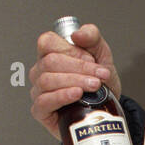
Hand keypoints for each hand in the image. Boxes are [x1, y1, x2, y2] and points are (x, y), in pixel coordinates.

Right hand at [29, 23, 121, 137]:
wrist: (106, 107)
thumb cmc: (99, 80)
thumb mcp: (101, 53)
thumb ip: (92, 36)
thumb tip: (77, 34)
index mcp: (49, 53)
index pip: (47, 43)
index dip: (71, 51)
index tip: (92, 60)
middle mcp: (40, 71)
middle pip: (50, 62)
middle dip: (79, 69)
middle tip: (99, 77)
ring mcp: (38, 90)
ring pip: (46, 80)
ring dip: (74, 82)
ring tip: (94, 86)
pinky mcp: (40, 110)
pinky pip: (43, 101)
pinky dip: (62, 96)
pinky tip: (77, 94)